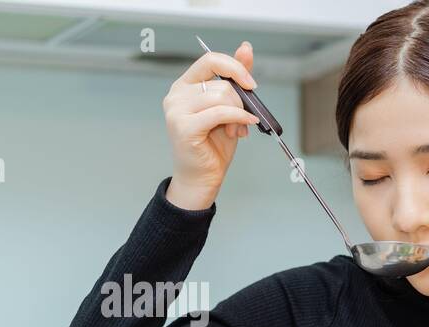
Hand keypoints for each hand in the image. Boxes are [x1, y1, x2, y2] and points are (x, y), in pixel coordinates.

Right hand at [162, 41, 259, 209]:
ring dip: (239, 114)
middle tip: (244, 122)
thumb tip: (246, 48)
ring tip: (237, 131)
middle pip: (221, 83)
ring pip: (222, 96)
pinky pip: (221, 112)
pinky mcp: (184, 126)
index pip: (210, 60)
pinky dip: (239, 118)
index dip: (235, 67)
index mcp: (185, 85)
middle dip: (241, 102)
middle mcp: (176, 94)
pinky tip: (244, 128)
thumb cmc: (214, 144)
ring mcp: (176, 110)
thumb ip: (236, 79)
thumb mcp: (230, 107)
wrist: (202, 177)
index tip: (251, 83)